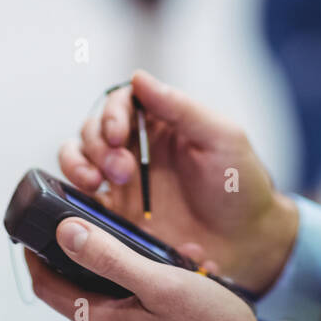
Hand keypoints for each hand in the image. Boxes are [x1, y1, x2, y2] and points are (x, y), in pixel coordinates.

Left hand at [26, 218, 272, 320]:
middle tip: (103, 227)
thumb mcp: (160, 283)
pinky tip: (180, 271)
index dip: (35, 254)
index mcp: (103, 320)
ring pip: (110, 291)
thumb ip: (110, 258)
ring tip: (161, 249)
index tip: (34, 230)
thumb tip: (68, 233)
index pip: (47, 286)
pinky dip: (150, 280)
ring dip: (130, 263)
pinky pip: (135, 302)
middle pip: (76, 287)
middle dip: (92, 251)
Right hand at [59, 69, 297, 294]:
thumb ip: (180, 107)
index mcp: (161, 124)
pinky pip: (80, 200)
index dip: (112, 114)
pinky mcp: (114, 216)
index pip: (121, 103)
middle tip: (121, 171)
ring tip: (94, 184)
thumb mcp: (221, 138)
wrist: (248, 244)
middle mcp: (136, 148)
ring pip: (77, 158)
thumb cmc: (242, 185)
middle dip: (98, 144)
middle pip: (94, 130)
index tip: (117, 134)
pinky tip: (87, 203)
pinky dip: (72, 195)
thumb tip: (138, 76)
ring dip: (77, 164)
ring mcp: (122, 183)